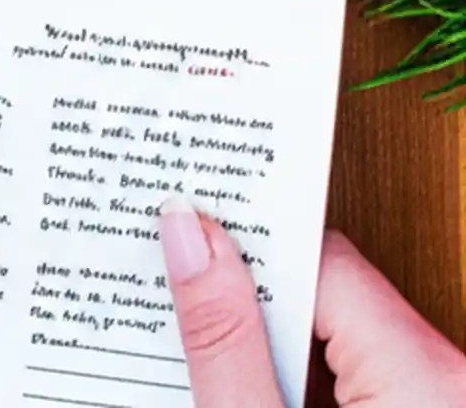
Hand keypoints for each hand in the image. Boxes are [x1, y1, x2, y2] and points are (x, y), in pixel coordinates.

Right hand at [160, 198, 465, 406]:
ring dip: (272, 339)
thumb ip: (224, 341)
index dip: (242, 242)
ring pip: (341, 333)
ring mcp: (442, 399)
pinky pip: (359, 372)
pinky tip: (253, 385)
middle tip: (178, 291)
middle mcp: (450, 380)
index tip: (185, 227)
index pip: (320, 255)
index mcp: (423, 375)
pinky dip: (302, 373)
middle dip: (250, 293)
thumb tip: (190, 238)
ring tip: (208, 354)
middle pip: (330, 290)